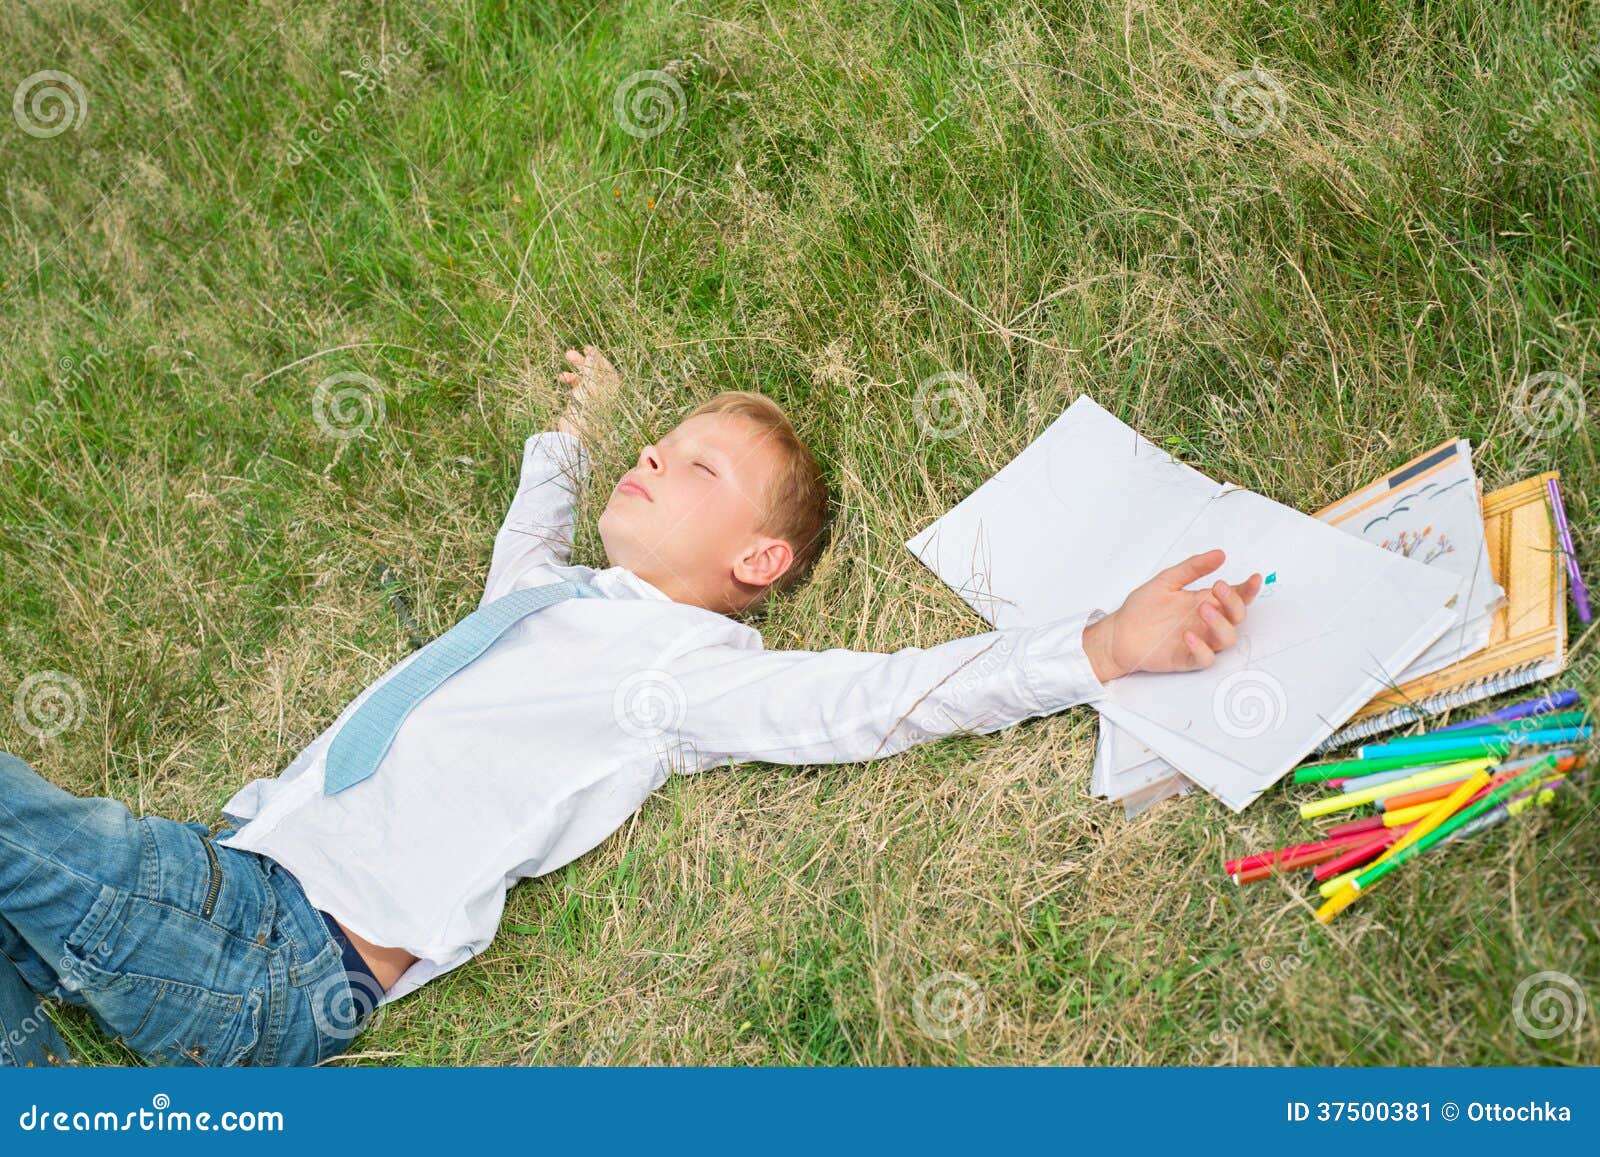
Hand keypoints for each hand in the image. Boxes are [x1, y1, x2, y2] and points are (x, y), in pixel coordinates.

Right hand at [554, 345, 622, 443]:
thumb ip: (591, 367)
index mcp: (613, 389)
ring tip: (562, 373)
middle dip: (582, 364)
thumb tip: (592, 352)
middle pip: (595, 373)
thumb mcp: (590, 384)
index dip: (596, 357)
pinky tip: (561, 380)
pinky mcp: (582, 406)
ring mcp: (594, 400)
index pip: (607, 368)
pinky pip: (577, 389)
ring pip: (584, 381)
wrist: (576, 435)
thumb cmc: (587, 409)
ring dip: (573, 373)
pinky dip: (570, 383)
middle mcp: (606, 394)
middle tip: (569, 354)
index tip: (586, 348)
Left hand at [1081, 549, 1261, 681]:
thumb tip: (1219, 554)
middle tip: (1217, 588)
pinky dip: (1201, 647)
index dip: (1249, 589)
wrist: (1119, 633)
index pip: (1235, 596)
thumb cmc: (1142, 608)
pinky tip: (1188, 635)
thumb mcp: (1166, 581)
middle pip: (1237, 617)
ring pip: (1228, 639)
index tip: (1254, 578)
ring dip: (1221, 624)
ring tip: (1202, 609)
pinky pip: (1206, 658)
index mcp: (1205, 601)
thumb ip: (1193, 568)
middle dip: (1234, 602)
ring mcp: (1200, 641)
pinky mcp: (1188, 659)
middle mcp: (1207, 622)